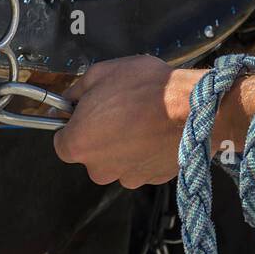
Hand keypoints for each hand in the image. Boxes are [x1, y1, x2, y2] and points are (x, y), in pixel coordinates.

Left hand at [53, 56, 207, 187]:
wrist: (191, 108)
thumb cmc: (142, 87)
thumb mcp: (100, 74)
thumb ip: (76, 90)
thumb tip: (68, 100)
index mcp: (79, 144)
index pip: (62, 142)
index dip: (73, 125)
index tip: (85, 112)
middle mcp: (99, 169)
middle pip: (91, 153)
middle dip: (100, 134)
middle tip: (117, 109)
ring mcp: (127, 177)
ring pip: (117, 159)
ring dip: (124, 143)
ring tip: (141, 117)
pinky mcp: (152, 180)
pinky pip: (140, 163)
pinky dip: (144, 150)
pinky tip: (155, 129)